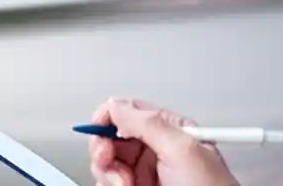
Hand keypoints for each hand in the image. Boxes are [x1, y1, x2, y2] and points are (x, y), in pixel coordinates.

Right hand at [88, 98, 238, 185]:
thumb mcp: (183, 150)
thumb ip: (149, 123)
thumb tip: (117, 105)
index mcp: (170, 130)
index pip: (129, 110)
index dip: (109, 117)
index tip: (98, 130)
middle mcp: (157, 150)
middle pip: (112, 138)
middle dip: (105, 149)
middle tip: (108, 161)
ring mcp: (147, 175)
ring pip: (108, 164)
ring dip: (109, 175)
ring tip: (126, 184)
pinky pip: (111, 184)